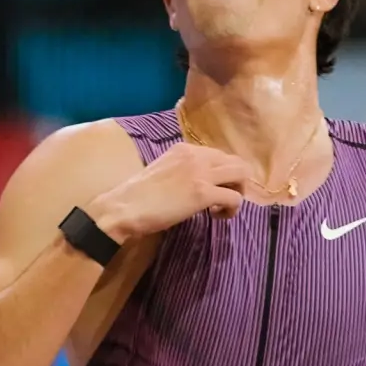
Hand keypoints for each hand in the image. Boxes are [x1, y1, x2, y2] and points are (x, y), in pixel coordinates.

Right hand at [86, 144, 253, 241]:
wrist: (124, 207)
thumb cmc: (138, 196)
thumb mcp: (163, 171)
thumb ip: (181, 171)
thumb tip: (194, 184)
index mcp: (184, 148)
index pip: (218, 155)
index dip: (221, 174)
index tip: (212, 189)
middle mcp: (195, 155)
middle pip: (236, 161)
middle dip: (236, 182)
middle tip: (222, 199)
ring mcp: (201, 172)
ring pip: (241, 174)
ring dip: (237, 193)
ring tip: (221, 207)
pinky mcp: (203, 193)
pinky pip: (235, 198)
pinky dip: (231, 209)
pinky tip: (215, 216)